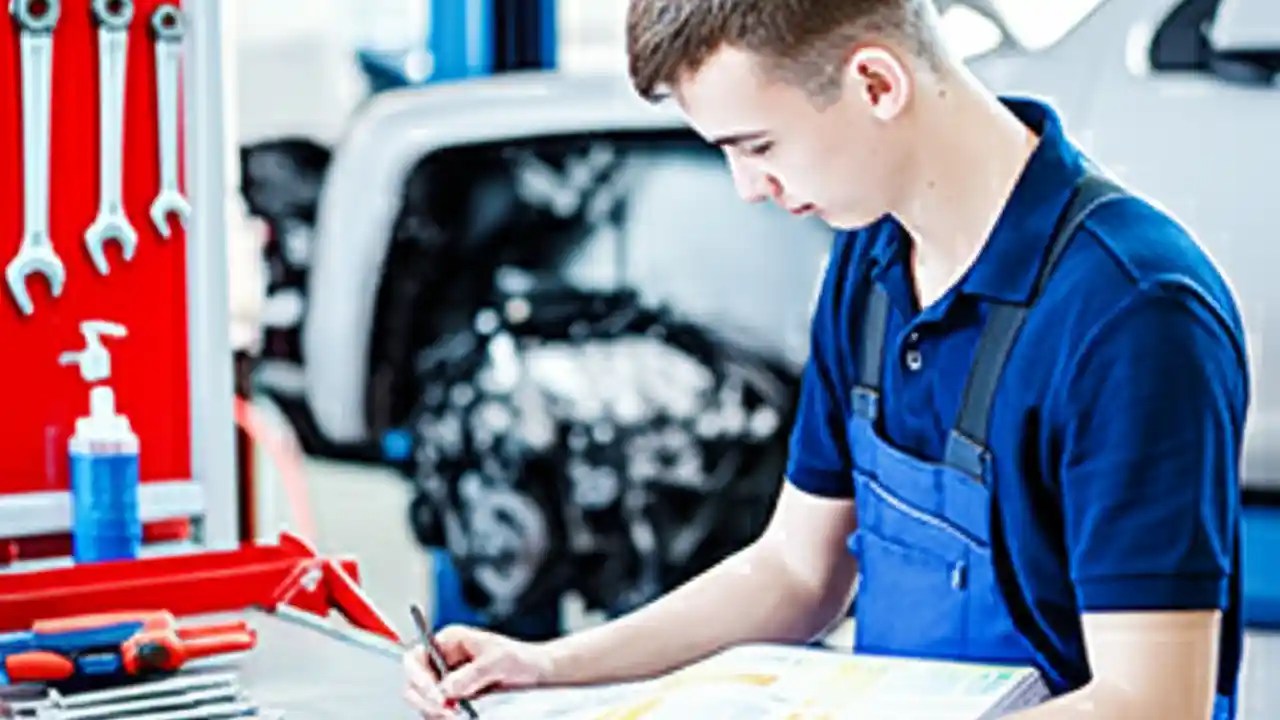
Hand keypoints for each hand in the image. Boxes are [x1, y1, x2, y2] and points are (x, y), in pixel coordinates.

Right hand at [402, 624, 555, 717]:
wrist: (537, 675)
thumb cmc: (520, 657)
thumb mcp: (499, 659)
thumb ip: (472, 673)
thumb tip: (447, 688)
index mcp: (447, 643)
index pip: (415, 658)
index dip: (418, 676)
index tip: (434, 693)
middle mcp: (442, 663)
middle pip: (414, 684)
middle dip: (426, 700)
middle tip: (446, 711)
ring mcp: (447, 684)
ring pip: (425, 703)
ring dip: (436, 712)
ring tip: (459, 716)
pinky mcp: (455, 703)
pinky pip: (439, 714)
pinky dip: (444, 718)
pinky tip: (461, 718)